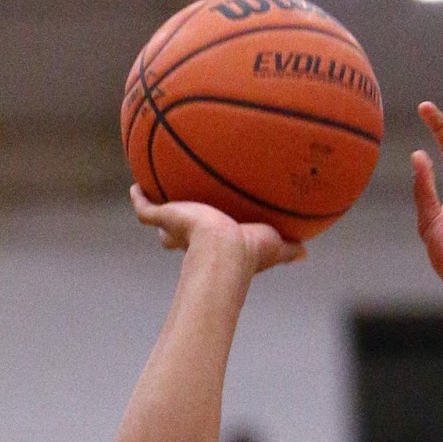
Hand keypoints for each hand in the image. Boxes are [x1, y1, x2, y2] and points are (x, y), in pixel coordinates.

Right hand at [130, 186, 305, 274]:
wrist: (225, 251)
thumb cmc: (250, 253)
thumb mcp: (275, 245)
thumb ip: (289, 249)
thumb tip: (307, 254)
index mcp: (217, 242)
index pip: (210, 238)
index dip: (209, 232)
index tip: (211, 225)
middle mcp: (195, 237)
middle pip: (182, 233)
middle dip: (181, 225)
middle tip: (182, 212)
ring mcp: (177, 227)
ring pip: (163, 220)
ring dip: (159, 211)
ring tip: (153, 192)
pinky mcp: (165, 218)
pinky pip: (145, 208)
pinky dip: (139, 199)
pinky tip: (135, 187)